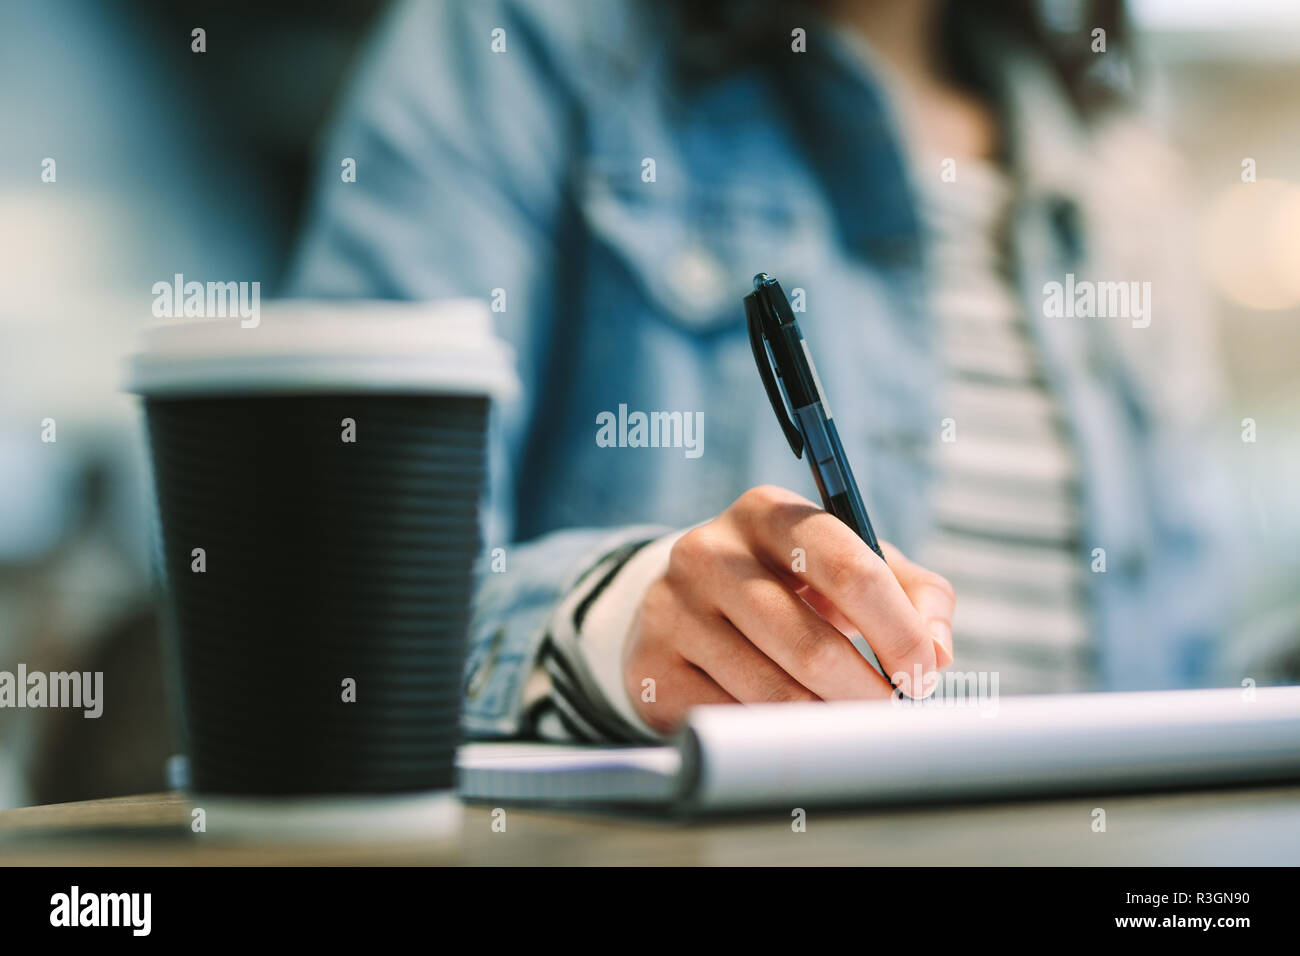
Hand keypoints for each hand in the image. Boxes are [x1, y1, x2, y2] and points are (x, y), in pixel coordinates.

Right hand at [624, 485, 955, 732]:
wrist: (685, 607)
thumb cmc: (790, 587)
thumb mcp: (853, 568)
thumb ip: (916, 596)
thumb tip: (936, 652)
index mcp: (769, 513)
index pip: (850, 569)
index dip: (899, 631)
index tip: (924, 673)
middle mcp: (709, 551)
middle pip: (811, 645)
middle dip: (866, 693)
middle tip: (888, 713)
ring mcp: (671, 608)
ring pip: (771, 692)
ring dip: (824, 721)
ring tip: (843, 721)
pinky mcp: (650, 665)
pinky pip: (730, 721)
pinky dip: (770, 735)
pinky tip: (785, 724)